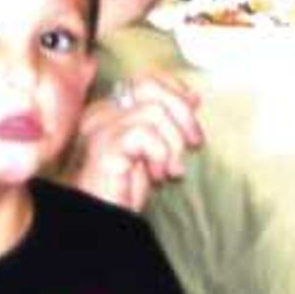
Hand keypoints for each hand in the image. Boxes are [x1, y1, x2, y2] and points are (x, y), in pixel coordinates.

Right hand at [70, 71, 204, 210]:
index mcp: (112, 108)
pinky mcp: (105, 146)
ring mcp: (101, 127)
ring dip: (173, 144)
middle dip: (182, 114)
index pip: (146, 78)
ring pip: (153, 111)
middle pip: (149, 86)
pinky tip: (157, 175)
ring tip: (171, 170)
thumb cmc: (124, 188)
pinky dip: (160, 155)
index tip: (193, 113)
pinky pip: (144, 134)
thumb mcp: (154, 149)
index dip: (176, 91)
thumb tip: (193, 97)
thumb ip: (168, 121)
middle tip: (193, 143)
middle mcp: (102, 112)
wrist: (104, 215)